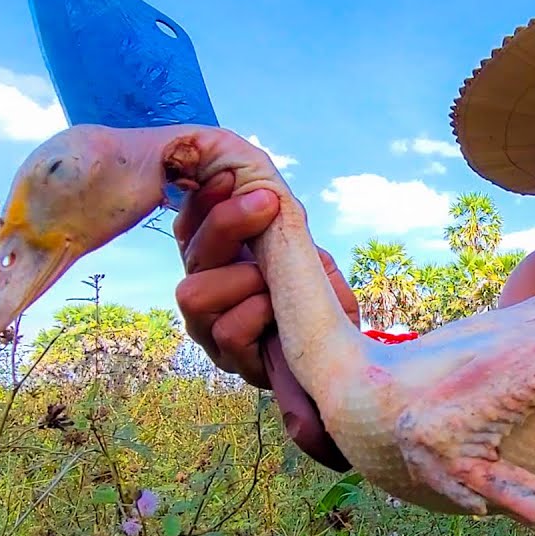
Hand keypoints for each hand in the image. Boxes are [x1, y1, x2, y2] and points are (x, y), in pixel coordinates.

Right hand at [172, 172, 360, 385]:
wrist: (343, 351)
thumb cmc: (318, 296)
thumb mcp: (303, 250)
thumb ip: (279, 218)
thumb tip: (261, 180)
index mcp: (217, 258)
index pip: (192, 222)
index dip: (204, 197)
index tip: (230, 175)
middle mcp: (204, 290)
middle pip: (192, 252)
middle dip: (227, 221)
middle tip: (267, 203)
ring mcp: (210, 328)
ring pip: (195, 295)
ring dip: (245, 280)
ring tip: (277, 284)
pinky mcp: (229, 360)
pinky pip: (229, 330)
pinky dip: (259, 315)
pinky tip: (279, 317)